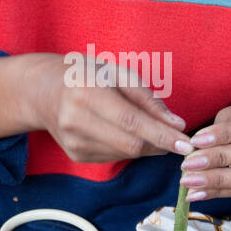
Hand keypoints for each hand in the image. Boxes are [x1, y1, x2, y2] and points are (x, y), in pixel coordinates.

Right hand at [30, 54, 193, 164]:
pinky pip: (115, 157)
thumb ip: (148, 98)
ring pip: (126, 154)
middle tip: (181, 140)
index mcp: (86, 90)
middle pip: (131, 144)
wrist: (43, 91)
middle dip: (161, 145)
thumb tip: (177, 125)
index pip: (131, 121)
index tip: (187, 143)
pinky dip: (131, 148)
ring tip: (154, 131)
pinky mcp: (75, 155)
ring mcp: (73, 141)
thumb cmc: (87, 75)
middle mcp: (75, 119)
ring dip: (148, 147)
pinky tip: (129, 134)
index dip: (162, 135)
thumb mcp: (117, 73)